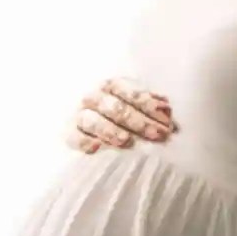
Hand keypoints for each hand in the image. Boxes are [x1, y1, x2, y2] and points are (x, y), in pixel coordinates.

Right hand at [64, 76, 179, 154]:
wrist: (99, 145)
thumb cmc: (129, 125)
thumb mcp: (142, 113)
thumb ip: (152, 109)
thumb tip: (166, 109)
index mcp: (112, 87)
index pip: (127, 90)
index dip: (146, 102)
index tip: (165, 116)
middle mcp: (93, 98)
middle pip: (113, 106)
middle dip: (137, 121)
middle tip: (156, 134)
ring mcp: (80, 116)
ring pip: (92, 119)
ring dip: (110, 129)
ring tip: (126, 140)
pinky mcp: (70, 135)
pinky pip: (74, 137)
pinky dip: (84, 142)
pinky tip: (97, 148)